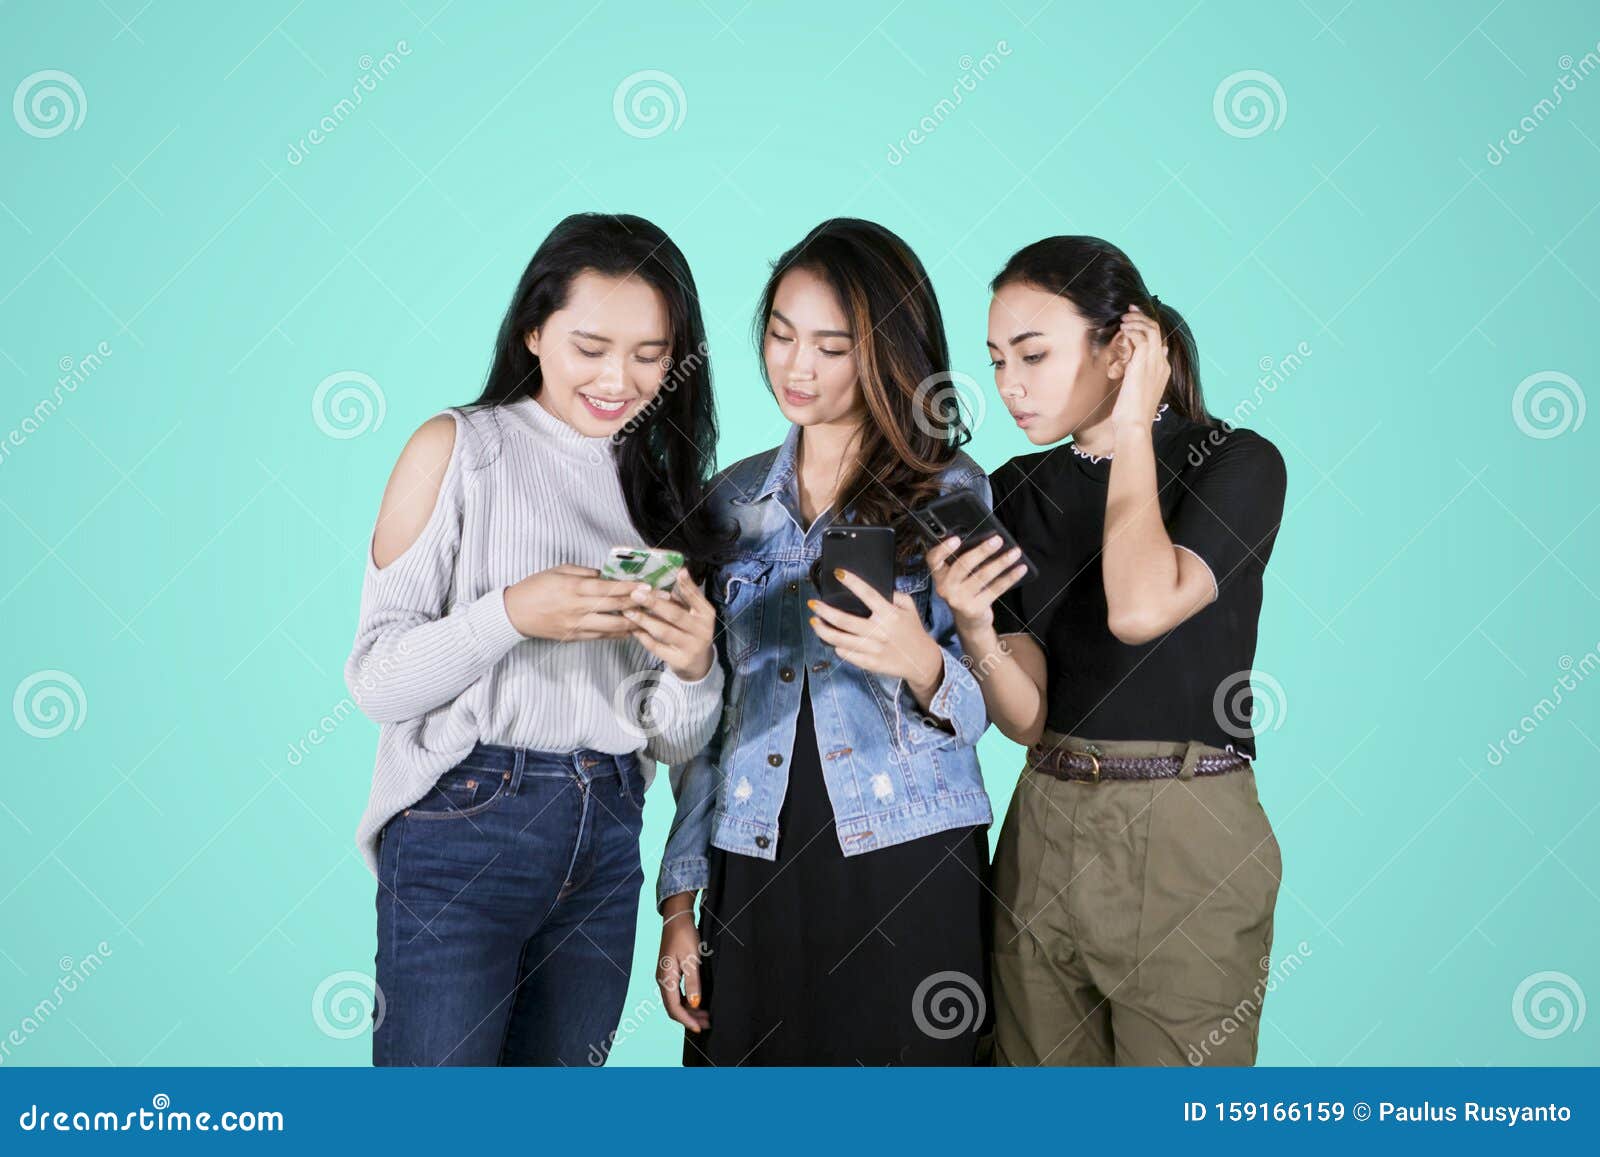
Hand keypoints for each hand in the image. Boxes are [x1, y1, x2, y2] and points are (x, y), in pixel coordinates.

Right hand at [504, 565, 643, 640]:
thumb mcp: (560, 571)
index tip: (649, 586)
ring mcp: (578, 625)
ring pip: (613, 626)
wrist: (514, 613)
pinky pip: (602, 636)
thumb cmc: (536, 587)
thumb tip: (607, 576)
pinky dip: (619, 633)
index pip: (609, 588)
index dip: (631, 588)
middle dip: (640, 604)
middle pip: (616, 607)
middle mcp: (579, 608)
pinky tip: (632, 629)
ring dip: (634, 622)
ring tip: (652, 618)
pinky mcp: (575, 637)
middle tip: (661, 601)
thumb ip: (585, 573)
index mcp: (575, 588)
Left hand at [621, 568, 714, 681]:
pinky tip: (633, 629)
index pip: (696, 598)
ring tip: (628, 611)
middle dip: (654, 603)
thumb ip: (684, 598)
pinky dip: (643, 637)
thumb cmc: (692, 631)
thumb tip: (677, 573)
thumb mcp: (694, 614)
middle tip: (636, 594)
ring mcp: (691, 647)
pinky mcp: (679, 660)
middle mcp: (702, 630)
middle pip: (675, 615)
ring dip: (644, 620)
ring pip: (664, 631)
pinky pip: (657, 647)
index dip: (687, 585)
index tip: (677, 572)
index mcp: (706, 615)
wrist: (699, 663)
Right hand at [657, 901, 708, 1032]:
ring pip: (674, 1001)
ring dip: (689, 1010)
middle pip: (673, 1008)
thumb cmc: (684, 936)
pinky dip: (686, 1001)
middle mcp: (662, 980)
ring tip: (705, 1015)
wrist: (677, 919)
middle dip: (689, 1018)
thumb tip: (694, 1004)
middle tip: (707, 1023)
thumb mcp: (692, 960)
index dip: (687, 1021)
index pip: (674, 1008)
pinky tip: (697, 1002)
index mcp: (665, 979)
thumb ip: (692, 984)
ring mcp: (664, 977)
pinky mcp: (669, 973)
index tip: (700, 1028)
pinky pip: (675, 994)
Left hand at [807, 569, 942, 695]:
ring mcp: (873, 649)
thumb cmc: (913, 631)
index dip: (852, 582)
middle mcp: (880, 632)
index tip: (838, 573)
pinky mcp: (870, 664)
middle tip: (813, 603)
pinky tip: (832, 640)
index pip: (868, 594)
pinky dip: (837, 646)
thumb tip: (876, 587)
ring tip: (814, 621)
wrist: (922, 661)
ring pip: (840, 640)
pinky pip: (846, 654)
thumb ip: (895, 595)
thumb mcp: (909, 608)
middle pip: (844, 621)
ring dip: (822, 630)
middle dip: (824, 611)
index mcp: (890, 615)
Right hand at [925, 534, 1027, 634]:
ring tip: (1015, 552)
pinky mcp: (974, 609)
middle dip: (982, 550)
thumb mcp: (958, 578)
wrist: (969, 623)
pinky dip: (1010, 577)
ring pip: (983, 576)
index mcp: (939, 575)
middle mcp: (945, 588)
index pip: (933, 559)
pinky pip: (995, 589)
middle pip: (963, 564)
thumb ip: (964, 562)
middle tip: (998, 540)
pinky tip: (1020, 569)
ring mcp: (959, 600)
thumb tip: (988, 541)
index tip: (956, 538)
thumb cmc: (965, 591)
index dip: (943, 549)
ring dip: (1001, 562)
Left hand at [1109, 304, 1169, 431]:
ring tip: (1124, 318)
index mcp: (1162, 370)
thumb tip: (1140, 363)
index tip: (1134, 319)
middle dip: (1143, 317)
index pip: (1159, 341)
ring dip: (1137, 320)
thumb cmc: (1132, 413)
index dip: (1147, 327)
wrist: (1134, 425)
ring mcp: (1154, 363)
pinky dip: (1133, 329)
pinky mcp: (1143, 364)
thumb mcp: (1138, 391)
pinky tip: (1123, 329)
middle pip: (1157, 331)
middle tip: (1129, 310)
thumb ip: (1141, 375)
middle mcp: (1162, 364)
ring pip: (1152, 329)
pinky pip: (1142, 336)